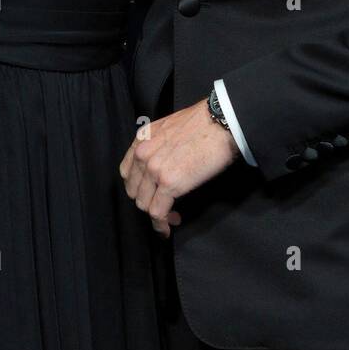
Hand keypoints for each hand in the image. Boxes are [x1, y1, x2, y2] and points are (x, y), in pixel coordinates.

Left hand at [119, 98, 240, 237]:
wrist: (221, 122)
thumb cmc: (204, 123)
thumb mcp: (169, 128)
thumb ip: (158, 146)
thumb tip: (164, 165)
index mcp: (142, 139)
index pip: (128, 173)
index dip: (139, 187)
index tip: (152, 194)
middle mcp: (142, 154)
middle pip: (134, 191)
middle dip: (148, 201)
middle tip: (165, 206)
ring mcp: (154, 169)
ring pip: (144, 204)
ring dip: (156, 214)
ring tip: (172, 215)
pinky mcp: (169, 183)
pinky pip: (157, 212)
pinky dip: (161, 224)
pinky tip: (169, 227)